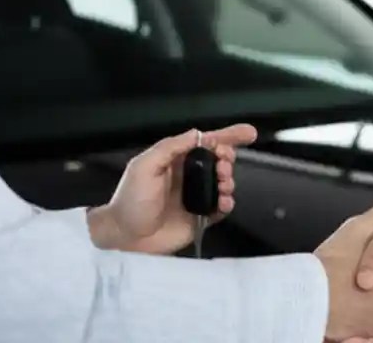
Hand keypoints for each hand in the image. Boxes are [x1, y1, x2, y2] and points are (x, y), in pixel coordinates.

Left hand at [88, 124, 255, 253]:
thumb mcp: (145, 166)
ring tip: (223, 185)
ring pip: (224, 182)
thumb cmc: (131, 200)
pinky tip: (223, 203)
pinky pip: (222, 207)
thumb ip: (171, 147)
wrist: (125, 238)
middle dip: (228, 158)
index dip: (226, 136)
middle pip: (219, 160)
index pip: (204, 143)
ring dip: (229, 180)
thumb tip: (198, 134)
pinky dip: (227, 203)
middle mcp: (188, 176)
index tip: (247, 134)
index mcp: (175, 160)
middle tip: (224, 164)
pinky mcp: (201, 217)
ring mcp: (195, 197)